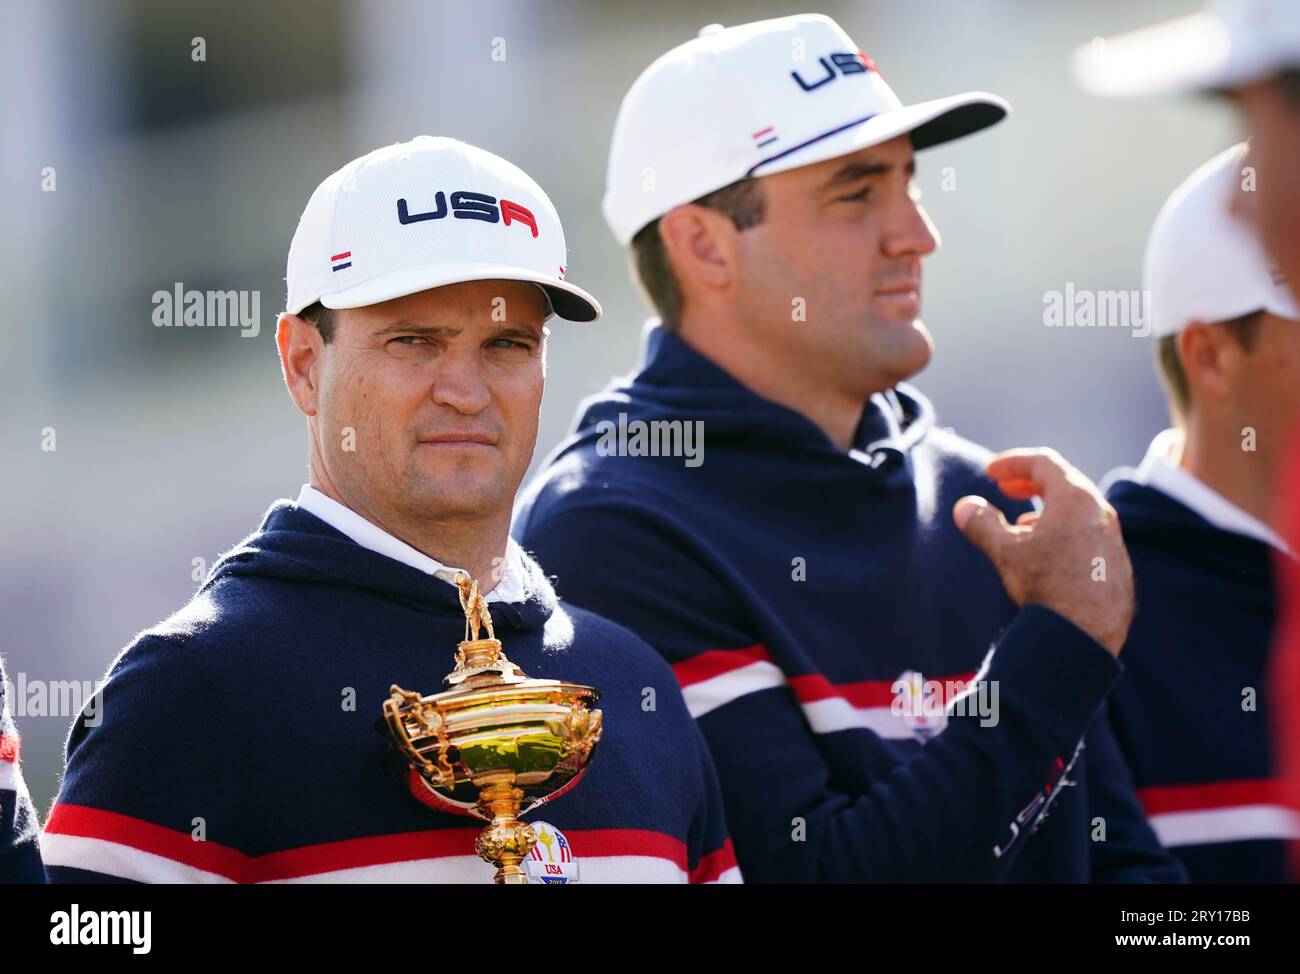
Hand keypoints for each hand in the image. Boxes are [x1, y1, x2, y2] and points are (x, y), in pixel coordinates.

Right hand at [952, 448, 1133, 655]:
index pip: (1043, 463)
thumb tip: (963, 507)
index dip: (1012, 462)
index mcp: (1074, 499)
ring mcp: (1112, 537)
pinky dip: (1063, 529)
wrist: (1087, 633)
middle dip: (1029, 481)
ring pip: (1077, 508)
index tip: (990, 471)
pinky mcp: (1115, 562)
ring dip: (1046, 507)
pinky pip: (1088, 532)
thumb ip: (982, 524)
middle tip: (1004, 487)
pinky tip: (1047, 551)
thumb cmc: (1047, 586)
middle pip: (1063, 481)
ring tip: (1022, 521)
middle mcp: (1100, 512)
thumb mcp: (1006, 551)